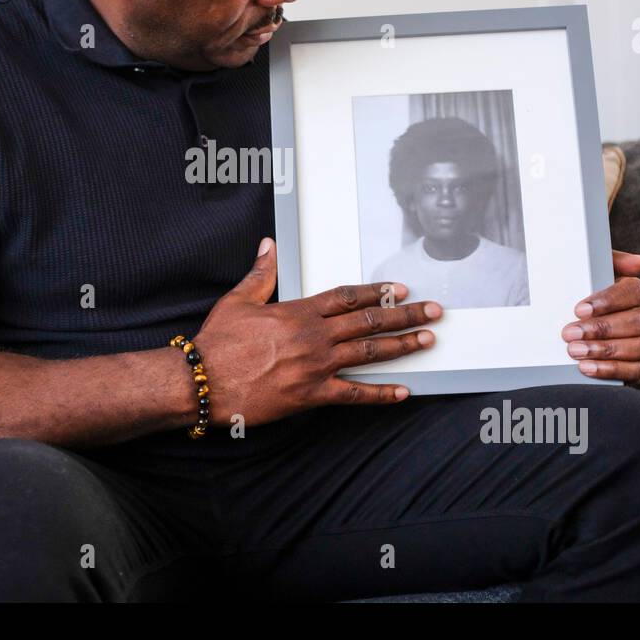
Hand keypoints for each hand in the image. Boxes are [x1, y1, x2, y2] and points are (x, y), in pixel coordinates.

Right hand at [191, 237, 440, 427]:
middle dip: (405, 315)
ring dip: (402, 346)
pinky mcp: (312, 394)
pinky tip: (403, 392)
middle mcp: (314, 336)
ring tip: (427, 340)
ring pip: (369, 353)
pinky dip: (380, 394)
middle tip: (434, 311)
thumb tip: (269, 245)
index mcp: (299, 311)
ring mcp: (316, 366)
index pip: (347, 297)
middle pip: (369, 321)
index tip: (401, 288)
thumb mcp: (238, 300)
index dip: (377, 291)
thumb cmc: (219, 342)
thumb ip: (261, 273)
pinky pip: (354, 394)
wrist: (204, 381)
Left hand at [561, 250, 639, 382]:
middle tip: (569, 333)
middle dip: (603, 328)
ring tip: (574, 351)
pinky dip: (612, 369)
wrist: (542, 330)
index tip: (579, 309)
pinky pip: (637, 370)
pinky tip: (587, 367)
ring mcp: (639, 343)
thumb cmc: (565, 295)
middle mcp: (639, 316)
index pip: (637, 291)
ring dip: (607, 349)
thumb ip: (607, 261)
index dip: (610, 300)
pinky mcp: (633, 367)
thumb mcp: (579, 272)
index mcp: (628, 292)